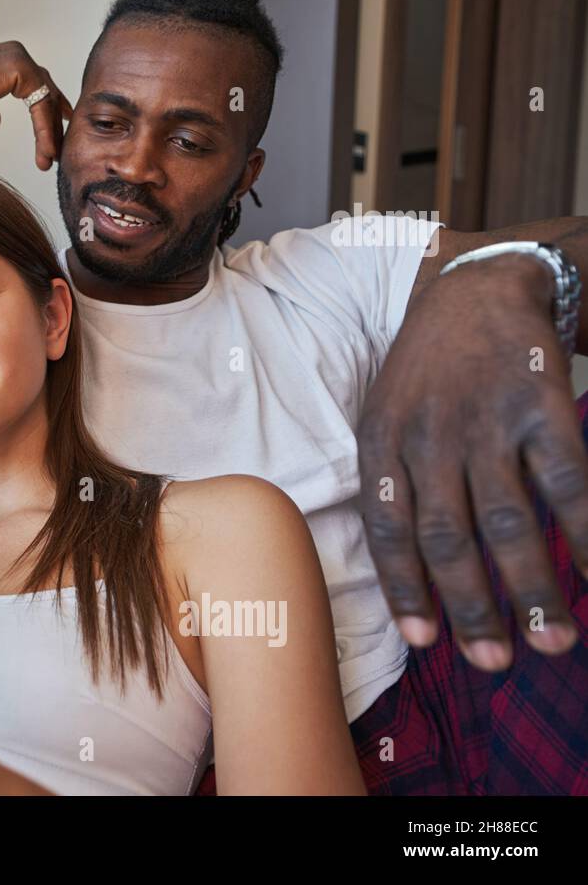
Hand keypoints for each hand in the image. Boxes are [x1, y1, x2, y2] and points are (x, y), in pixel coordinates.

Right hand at [0, 41, 72, 169]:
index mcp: (6, 60)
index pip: (38, 86)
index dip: (49, 111)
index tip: (57, 134)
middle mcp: (15, 54)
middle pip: (46, 92)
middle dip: (54, 125)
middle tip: (58, 151)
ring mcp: (19, 58)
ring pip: (46, 99)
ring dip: (50, 132)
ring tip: (50, 158)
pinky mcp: (19, 68)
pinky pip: (40, 103)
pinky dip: (44, 128)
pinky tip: (44, 149)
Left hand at [357, 253, 587, 669]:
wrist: (475, 286)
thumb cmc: (427, 372)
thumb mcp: (384, 415)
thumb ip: (394, 483)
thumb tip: (413, 572)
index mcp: (381, 442)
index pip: (388, 531)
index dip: (405, 589)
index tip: (423, 641)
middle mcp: (428, 436)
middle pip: (446, 538)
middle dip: (470, 607)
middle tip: (491, 662)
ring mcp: (486, 422)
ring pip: (508, 522)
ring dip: (531, 590)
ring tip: (551, 642)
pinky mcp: (541, 405)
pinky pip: (568, 484)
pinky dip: (585, 536)